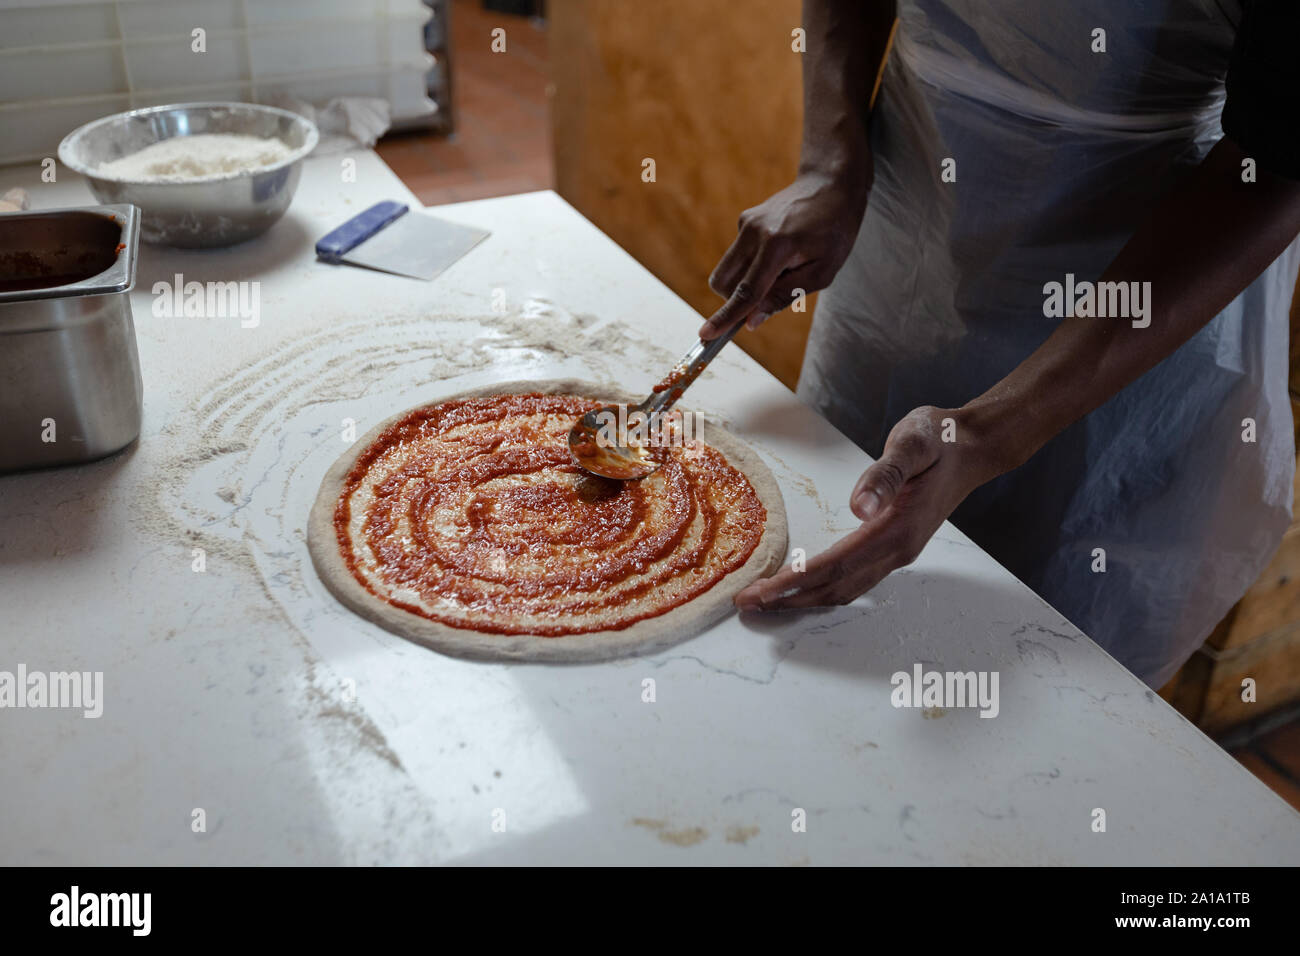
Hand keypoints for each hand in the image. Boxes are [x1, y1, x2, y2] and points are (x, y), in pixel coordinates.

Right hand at [699, 167, 869, 339]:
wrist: (830, 184)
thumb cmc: (835, 230)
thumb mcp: (823, 271)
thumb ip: (785, 296)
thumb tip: (751, 321)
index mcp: (777, 246)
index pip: (746, 291)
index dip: (726, 317)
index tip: (706, 335)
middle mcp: (754, 232)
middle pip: (724, 283)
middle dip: (735, 300)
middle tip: (769, 296)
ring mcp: (746, 224)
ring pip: (727, 271)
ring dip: (746, 282)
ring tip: (783, 268)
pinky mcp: (744, 221)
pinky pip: (739, 257)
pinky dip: (753, 265)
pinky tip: (782, 251)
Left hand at [735, 406, 1004, 609]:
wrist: (972, 447)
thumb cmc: (941, 440)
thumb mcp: (913, 444)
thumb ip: (886, 475)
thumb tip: (859, 506)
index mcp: (898, 528)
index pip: (836, 564)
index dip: (795, 581)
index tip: (761, 591)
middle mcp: (898, 549)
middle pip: (836, 586)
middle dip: (790, 598)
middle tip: (747, 603)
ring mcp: (898, 552)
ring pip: (846, 588)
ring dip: (805, 598)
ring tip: (767, 601)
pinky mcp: (894, 547)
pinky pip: (854, 578)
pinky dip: (824, 587)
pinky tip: (803, 585)